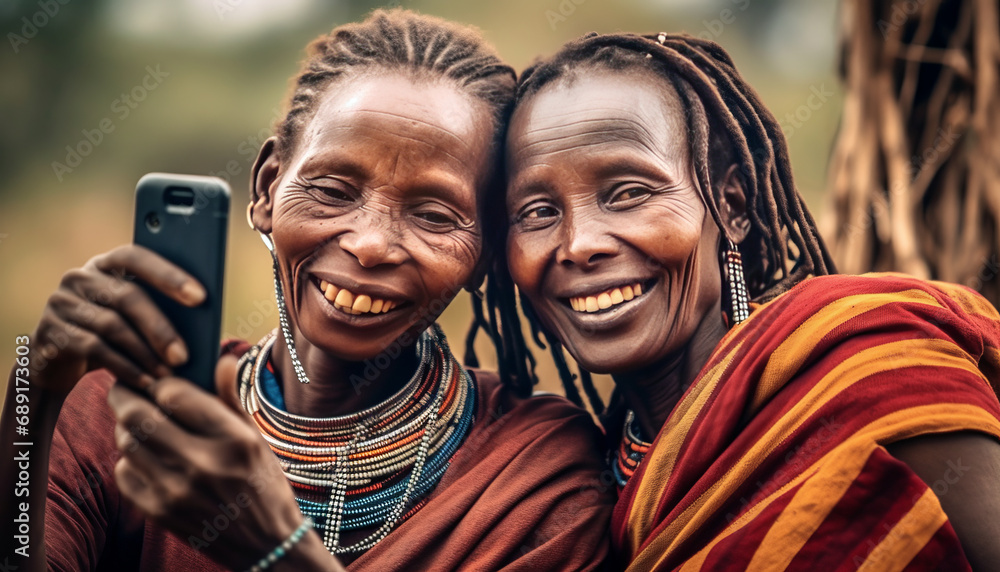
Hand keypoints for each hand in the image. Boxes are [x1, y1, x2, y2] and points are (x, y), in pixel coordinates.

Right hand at [29, 244, 204, 395]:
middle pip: (127, 296)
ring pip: (112, 325)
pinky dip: (125, 367)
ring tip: (168, 375)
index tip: (201, 297)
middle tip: (183, 356)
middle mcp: (79, 277)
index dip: (168, 275)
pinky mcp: (49, 332)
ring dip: (145, 354)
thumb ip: (158, 309)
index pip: (135, 257)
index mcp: (105, 264)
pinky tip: (144, 382)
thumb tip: (203, 323)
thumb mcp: (132, 317)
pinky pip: (94, 349)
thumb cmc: (111, 335)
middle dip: (160, 328)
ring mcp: (61, 303)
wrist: (57, 363)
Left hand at [108, 356, 336, 569]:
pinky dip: (130, 460)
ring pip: (126, 442)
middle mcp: (202, 464)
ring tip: (141, 424)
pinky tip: (148, 458)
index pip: (174, 394)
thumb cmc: (263, 484)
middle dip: (126, 395)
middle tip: (127, 389)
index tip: (160, 378)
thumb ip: (231, 397)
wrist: (265, 544)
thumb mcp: (256, 437)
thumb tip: (223, 357)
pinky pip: (124, 474)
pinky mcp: (159, 512)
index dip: (161, 380)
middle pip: (137, 415)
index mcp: (233, 440)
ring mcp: (177, 491)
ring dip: (129, 428)